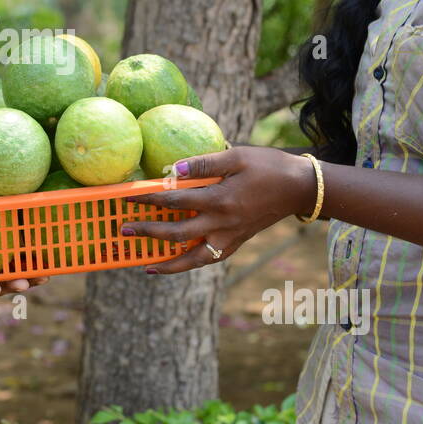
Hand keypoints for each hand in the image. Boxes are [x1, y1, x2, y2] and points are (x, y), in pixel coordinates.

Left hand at [119, 146, 314, 274]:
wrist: (299, 188)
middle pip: (177, 234)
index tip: (128, 196)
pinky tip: (177, 263)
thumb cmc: (267, 166)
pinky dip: (191, 264)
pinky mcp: (237, 242)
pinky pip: (210, 259)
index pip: (175, 201)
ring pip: (194, 258)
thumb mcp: (237, 156)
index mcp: (219, 199)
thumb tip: (174, 170)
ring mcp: (230, 237)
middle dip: (148, 233)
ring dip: (168, 264)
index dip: (149, 199)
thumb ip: (204, 163)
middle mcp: (222, 223)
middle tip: (123, 231)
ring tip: (146, 267)